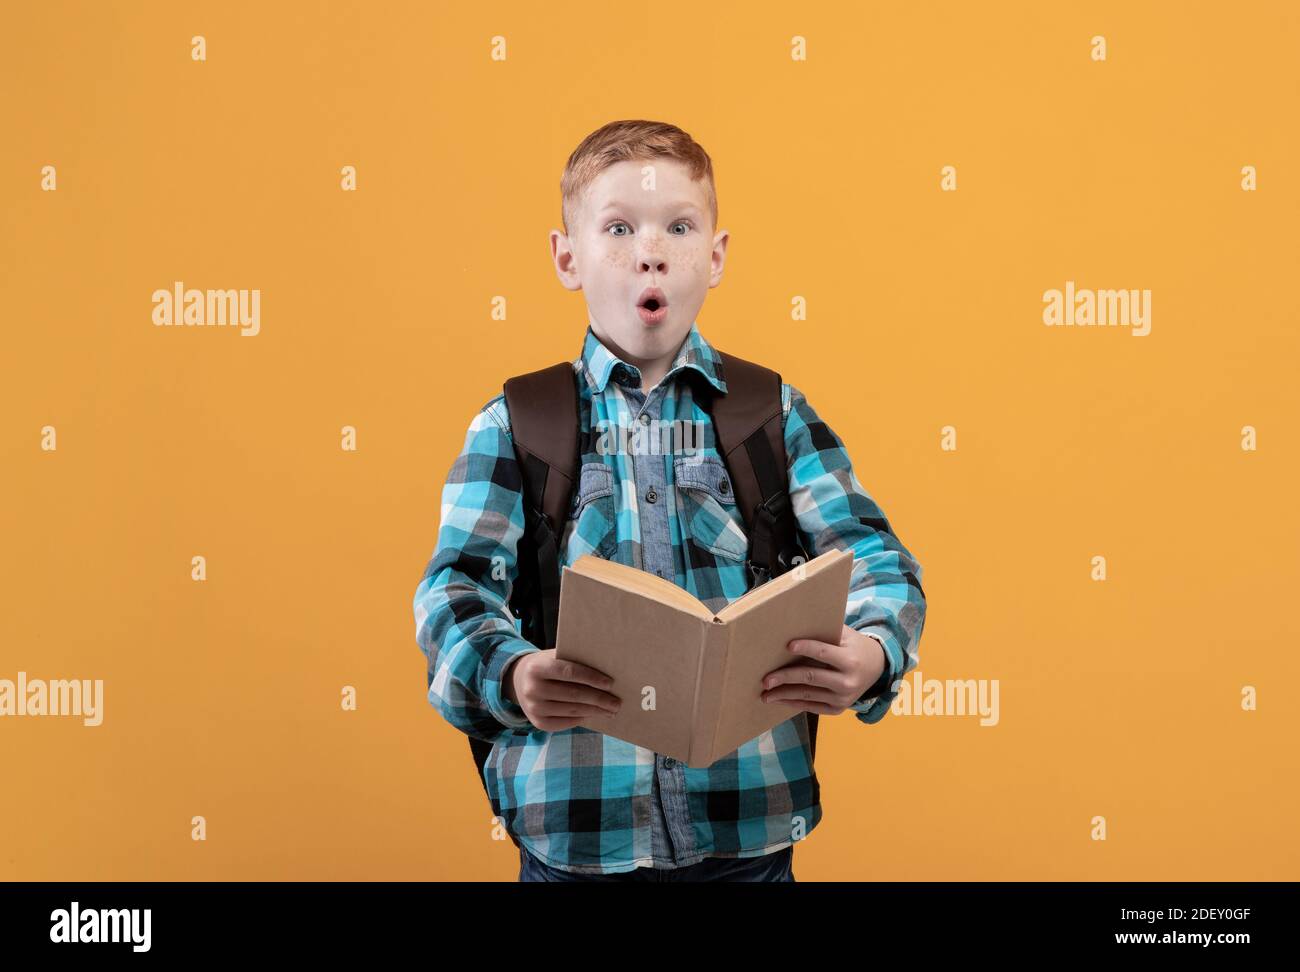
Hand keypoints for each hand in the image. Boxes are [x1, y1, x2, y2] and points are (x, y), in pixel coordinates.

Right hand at [504, 649, 621, 731]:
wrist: (519, 681)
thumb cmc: (546, 665)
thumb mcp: (555, 656)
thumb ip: (574, 661)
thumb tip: (606, 673)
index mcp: (537, 668)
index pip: (569, 672)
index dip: (591, 678)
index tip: (610, 683)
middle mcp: (533, 689)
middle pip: (573, 695)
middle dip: (599, 699)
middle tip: (617, 702)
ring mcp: (533, 708)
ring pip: (572, 711)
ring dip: (595, 711)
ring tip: (610, 710)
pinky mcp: (538, 723)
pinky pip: (565, 722)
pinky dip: (582, 718)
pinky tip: (594, 714)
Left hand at [760, 624, 885, 714]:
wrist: (877, 668)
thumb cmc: (854, 646)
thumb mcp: (846, 635)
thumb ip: (825, 631)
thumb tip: (796, 623)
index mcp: (849, 660)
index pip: (824, 653)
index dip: (806, 648)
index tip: (788, 645)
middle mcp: (847, 681)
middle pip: (810, 677)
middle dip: (785, 678)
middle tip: (766, 680)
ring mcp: (842, 698)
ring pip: (807, 695)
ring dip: (784, 695)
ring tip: (765, 694)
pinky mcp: (838, 709)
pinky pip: (812, 707)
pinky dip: (794, 704)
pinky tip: (779, 700)